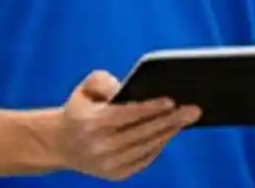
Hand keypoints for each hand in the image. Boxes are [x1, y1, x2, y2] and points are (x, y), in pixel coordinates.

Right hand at [56, 70, 200, 180]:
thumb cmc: (80, 110)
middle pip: (143, 131)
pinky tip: (169, 132)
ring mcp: (109, 164)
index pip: (126, 114)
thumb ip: (103, 81)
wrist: (61, 144)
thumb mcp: (83, 89)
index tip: (171, 100)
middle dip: (170, 120)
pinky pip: (144, 158)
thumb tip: (125, 88)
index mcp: (91, 123)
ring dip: (168, 132)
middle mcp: (100, 146)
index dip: (150, 108)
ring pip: (147, 146)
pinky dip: (158, 145)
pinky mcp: (116, 174)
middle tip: (193, 109)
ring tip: (185, 118)